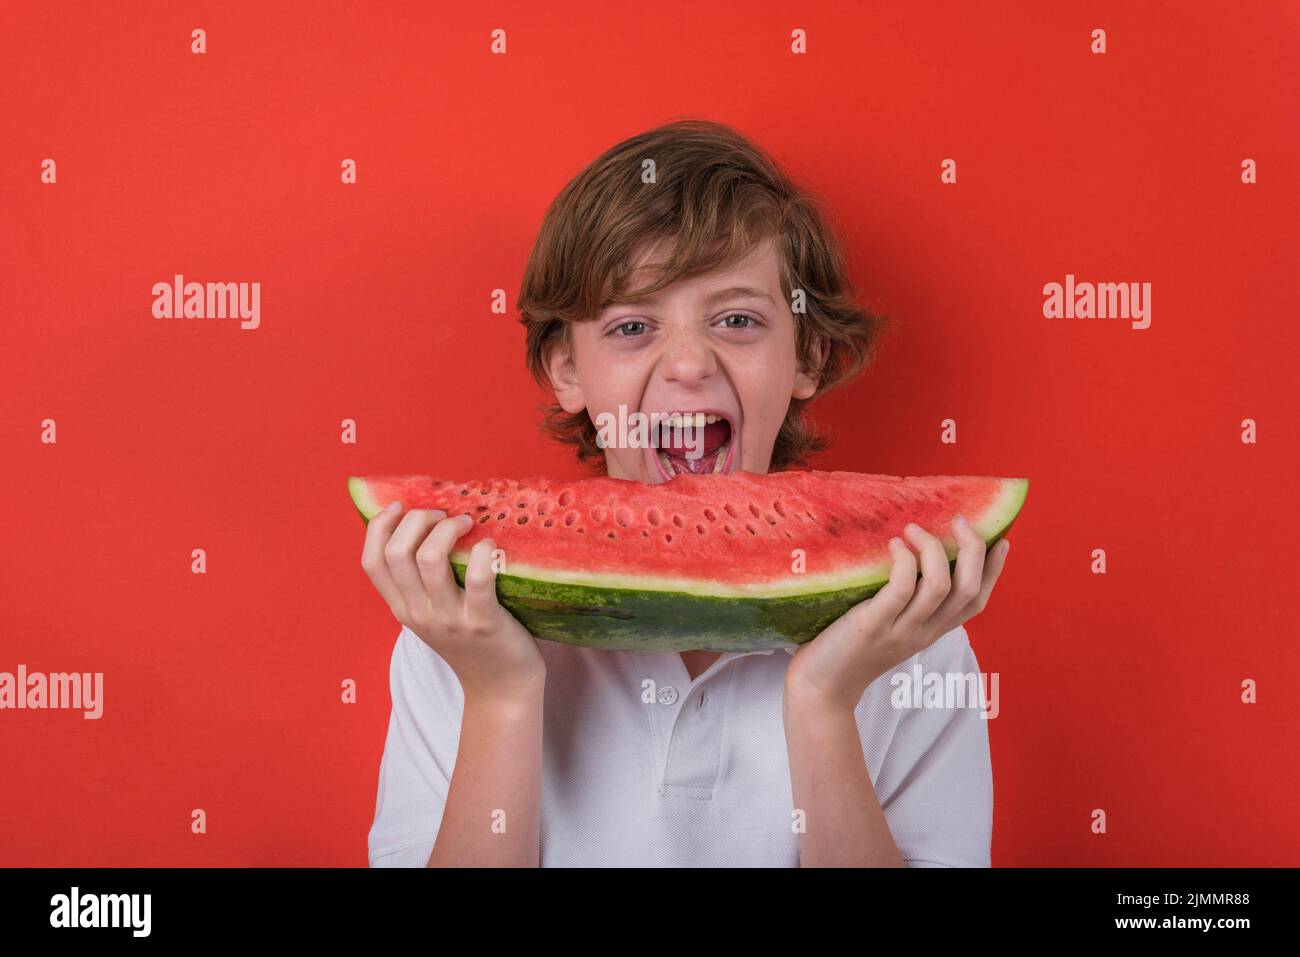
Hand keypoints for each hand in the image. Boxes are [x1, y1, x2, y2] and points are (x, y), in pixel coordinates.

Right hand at [361, 504, 545, 701]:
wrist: (500, 687)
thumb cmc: (471, 641)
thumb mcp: (432, 615)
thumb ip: (421, 582)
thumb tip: (425, 527)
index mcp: (402, 608)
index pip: (371, 562)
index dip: (379, 526)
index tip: (400, 506)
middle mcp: (418, 613)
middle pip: (397, 552)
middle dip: (417, 520)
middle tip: (443, 516)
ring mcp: (449, 619)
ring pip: (429, 559)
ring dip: (448, 530)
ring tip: (466, 524)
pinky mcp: (483, 623)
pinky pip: (478, 580)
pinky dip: (483, 554)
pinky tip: (490, 546)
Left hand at [784, 515, 1010, 712]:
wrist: (822, 688)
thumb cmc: (850, 648)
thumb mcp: (891, 627)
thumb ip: (907, 602)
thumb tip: (912, 555)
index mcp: (932, 631)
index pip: (976, 602)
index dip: (994, 571)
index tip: (1001, 540)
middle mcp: (924, 632)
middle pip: (968, 590)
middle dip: (972, 549)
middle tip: (957, 520)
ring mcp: (900, 631)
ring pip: (940, 586)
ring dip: (932, 548)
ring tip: (913, 528)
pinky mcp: (872, 627)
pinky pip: (901, 589)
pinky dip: (904, 561)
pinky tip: (894, 545)